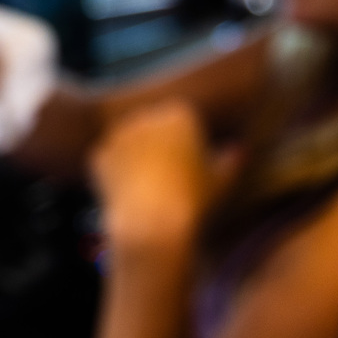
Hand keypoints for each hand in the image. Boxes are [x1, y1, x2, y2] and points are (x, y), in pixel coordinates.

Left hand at [88, 98, 230, 251]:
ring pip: (129, 143)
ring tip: (148, 187)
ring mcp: (118, 133)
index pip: (181, 122)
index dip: (186, 147)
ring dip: (135, 158)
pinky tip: (127, 193)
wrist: (152, 224)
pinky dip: (115, 174)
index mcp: (179, 113)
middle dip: (157, 147)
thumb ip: (231, 161)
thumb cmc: (193, 201)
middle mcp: (145, 116)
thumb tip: (239, 151)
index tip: (188, 168)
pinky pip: (108, 161)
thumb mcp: (222, 181)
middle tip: (165, 179)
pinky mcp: (98, 154)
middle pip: (152, 128)